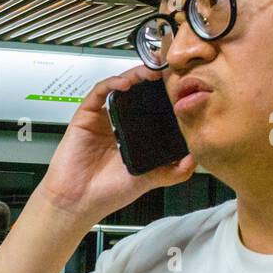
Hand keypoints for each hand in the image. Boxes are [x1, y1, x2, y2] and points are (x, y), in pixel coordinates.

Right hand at [35, 65, 195, 224]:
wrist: (78, 202)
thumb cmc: (107, 192)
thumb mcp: (148, 180)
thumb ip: (172, 171)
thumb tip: (194, 159)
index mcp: (134, 134)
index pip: (152, 105)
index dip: (164, 93)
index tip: (180, 85)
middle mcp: (118, 122)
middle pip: (137, 90)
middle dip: (153, 77)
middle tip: (169, 70)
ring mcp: (102, 118)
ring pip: (120, 85)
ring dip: (136, 74)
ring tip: (151, 72)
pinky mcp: (85, 116)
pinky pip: (99, 92)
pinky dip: (112, 83)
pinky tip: (125, 83)